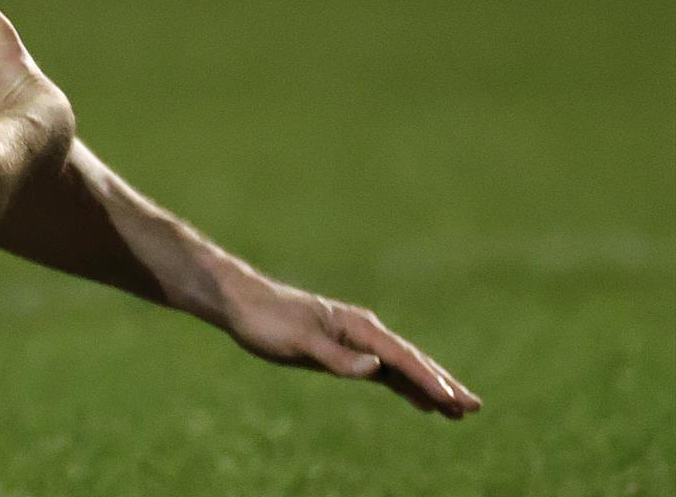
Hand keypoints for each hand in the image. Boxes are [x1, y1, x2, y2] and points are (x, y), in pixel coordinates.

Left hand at [219, 273, 481, 418]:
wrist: (241, 302)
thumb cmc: (266, 320)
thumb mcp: (297, 341)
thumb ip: (336, 356)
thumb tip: (375, 368)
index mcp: (357, 326)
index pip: (401, 357)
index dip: (428, 380)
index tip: (453, 399)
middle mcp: (363, 331)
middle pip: (412, 361)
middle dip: (442, 384)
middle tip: (474, 407)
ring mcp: (356, 341)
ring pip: (402, 368)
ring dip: (429, 388)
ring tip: (459, 411)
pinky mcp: (344, 351)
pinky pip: (385, 372)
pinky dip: (405, 386)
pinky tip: (420, 402)